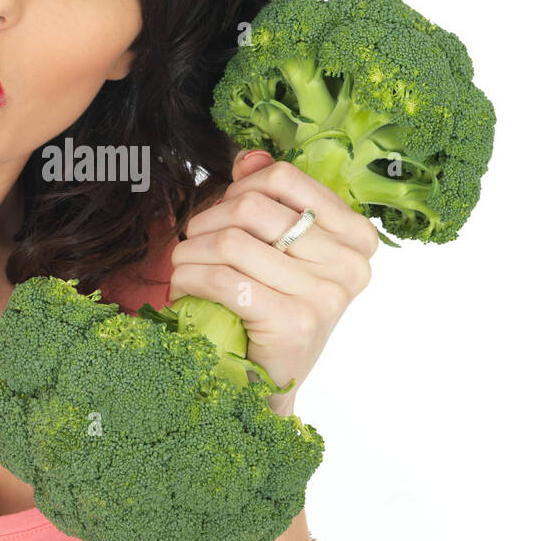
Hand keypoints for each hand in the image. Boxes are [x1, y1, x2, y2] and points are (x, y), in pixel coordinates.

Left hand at [166, 148, 379, 410]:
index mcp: (357, 236)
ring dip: (191, 252)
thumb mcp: (281, 250)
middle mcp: (351, 264)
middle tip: (192, 242)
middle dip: (208, 220)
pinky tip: (183, 286)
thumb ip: (270, 198)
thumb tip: (250, 156)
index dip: (239, 189)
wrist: (269, 384)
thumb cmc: (274, 310)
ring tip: (184, 266)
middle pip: (254, 207)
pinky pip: (222, 278)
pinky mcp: (294, 322)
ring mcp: (326, 295)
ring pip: (231, 241)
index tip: (222, 213)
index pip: (284, 178)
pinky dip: (189, 278)